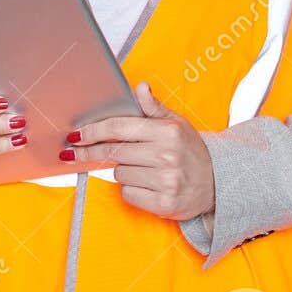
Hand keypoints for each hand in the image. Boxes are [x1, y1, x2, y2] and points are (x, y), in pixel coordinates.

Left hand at [61, 82, 213, 220]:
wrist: (218, 183)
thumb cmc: (191, 150)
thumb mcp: (177, 124)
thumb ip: (154, 108)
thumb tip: (140, 87)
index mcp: (167, 132)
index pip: (120, 128)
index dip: (94, 131)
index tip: (76, 135)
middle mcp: (167, 155)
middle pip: (114, 152)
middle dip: (93, 152)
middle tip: (74, 152)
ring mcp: (166, 181)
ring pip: (120, 174)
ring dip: (123, 171)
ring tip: (143, 169)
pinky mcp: (164, 204)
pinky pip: (128, 194)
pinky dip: (132, 190)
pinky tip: (147, 185)